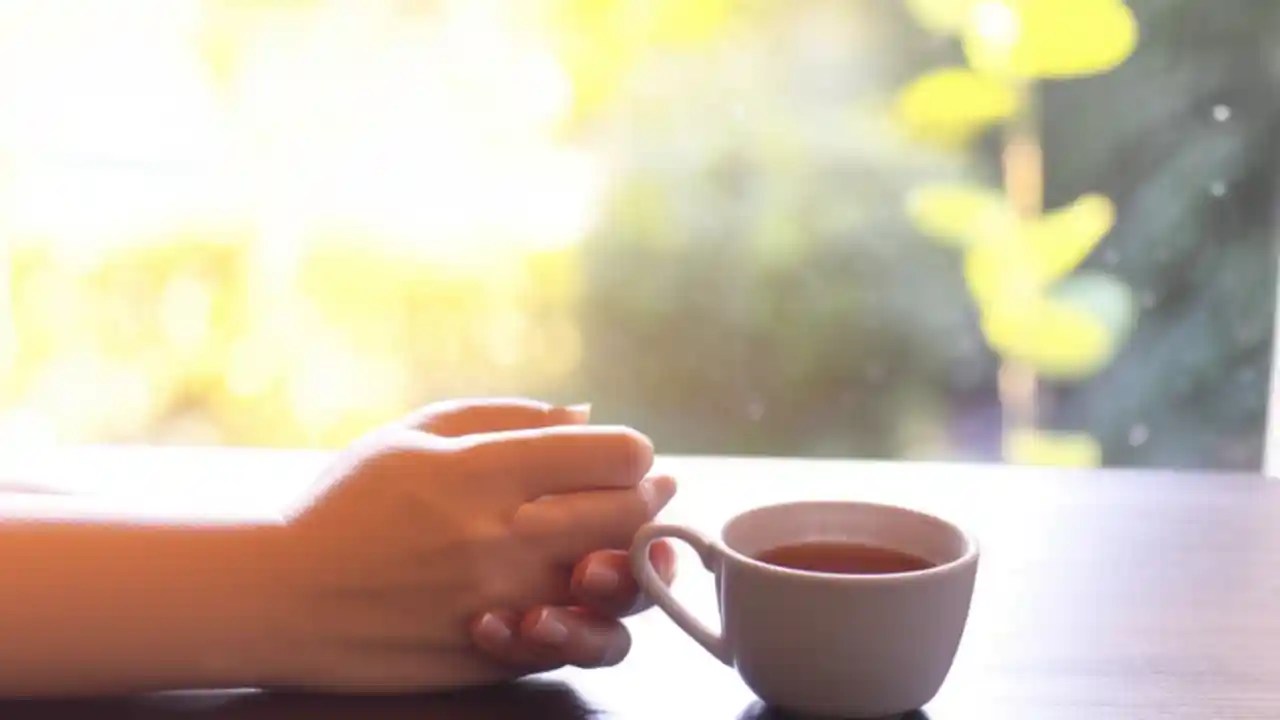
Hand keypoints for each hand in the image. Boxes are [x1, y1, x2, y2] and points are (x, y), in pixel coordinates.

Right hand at [255, 398, 672, 692]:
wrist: (281, 598)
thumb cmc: (345, 505)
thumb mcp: (414, 434)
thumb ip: (506, 417)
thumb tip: (585, 414)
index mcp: (485, 472)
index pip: (614, 455)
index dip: (630, 451)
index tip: (618, 456)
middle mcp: (504, 537)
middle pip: (630, 516)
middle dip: (647, 498)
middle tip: (639, 494)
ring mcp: (505, 602)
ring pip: (623, 587)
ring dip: (637, 561)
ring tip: (619, 544)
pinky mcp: (499, 654)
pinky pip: (586, 644)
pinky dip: (599, 618)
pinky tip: (584, 596)